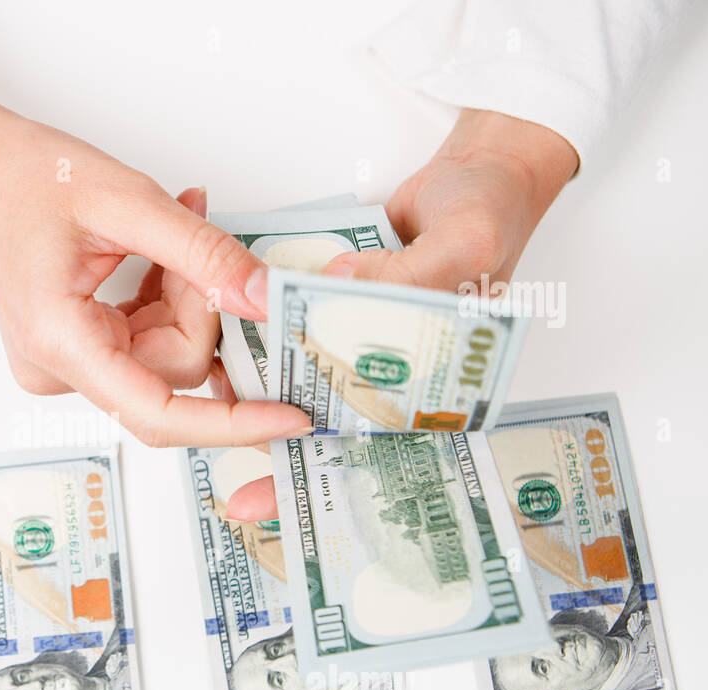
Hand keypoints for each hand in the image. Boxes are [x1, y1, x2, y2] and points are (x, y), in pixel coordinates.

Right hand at [0, 15, 310, 446]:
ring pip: (165, 354)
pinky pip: (147, 341)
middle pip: (172, 371)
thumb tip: (263, 299)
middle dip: (201, 307)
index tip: (286, 416)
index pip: (159, 414)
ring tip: (167, 234)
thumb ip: (202, 253)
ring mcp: (66, 364)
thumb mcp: (126, 201)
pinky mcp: (77, 350)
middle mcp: (57, 369)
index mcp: (60, 342)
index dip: (230, 422)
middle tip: (194, 240)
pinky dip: (166, 299)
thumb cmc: (21, 176)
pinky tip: (158, 255)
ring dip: (184, 297)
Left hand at [222, 109, 578, 520]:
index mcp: (434, 379)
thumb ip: (406, 274)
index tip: (268, 505)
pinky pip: (293, 326)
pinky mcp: (332, 302)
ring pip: (302, 378)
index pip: (378, 446)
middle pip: (332, 424)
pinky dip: (263, 331)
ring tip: (214, 403)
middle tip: (237, 495)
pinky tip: (225, 338)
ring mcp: (357, 335)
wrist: (479, 167)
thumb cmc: (493, 209)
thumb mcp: (467, 243)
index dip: (328, 481)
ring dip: (260, 388)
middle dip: (282, 453)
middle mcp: (392, 367)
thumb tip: (334, 289)